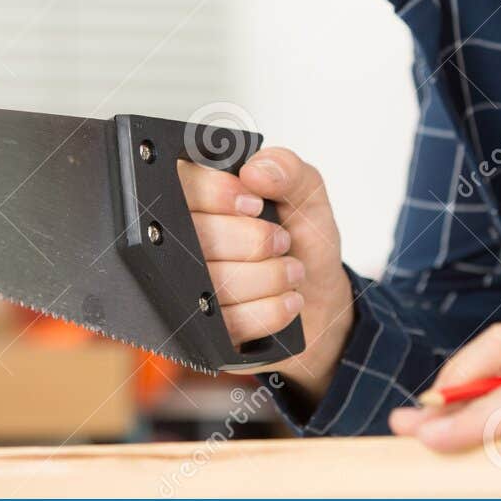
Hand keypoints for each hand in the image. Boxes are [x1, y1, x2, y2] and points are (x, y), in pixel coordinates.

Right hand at [177, 147, 353, 399]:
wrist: (319, 300)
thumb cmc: (304, 240)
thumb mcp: (307, 193)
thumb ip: (287, 169)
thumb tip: (255, 170)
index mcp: (201, 198)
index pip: (181, 186)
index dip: (217, 194)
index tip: (255, 204)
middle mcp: (186, 242)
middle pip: (195, 237)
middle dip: (255, 241)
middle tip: (282, 242)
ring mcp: (190, 290)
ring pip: (213, 282)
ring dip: (270, 276)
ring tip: (292, 271)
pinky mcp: (205, 331)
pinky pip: (228, 323)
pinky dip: (270, 309)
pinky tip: (287, 299)